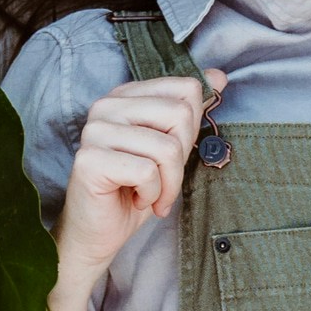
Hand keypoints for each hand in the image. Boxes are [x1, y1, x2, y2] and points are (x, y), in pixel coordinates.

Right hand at [50, 69, 224, 310]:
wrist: (99, 234)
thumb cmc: (133, 192)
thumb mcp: (170, 149)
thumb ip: (190, 112)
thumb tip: (219, 76)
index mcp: (126, 95)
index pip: (185, 89)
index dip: (191, 130)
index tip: (173, 156)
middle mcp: (106, 105)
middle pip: (180, 115)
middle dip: (181, 159)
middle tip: (164, 182)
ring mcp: (95, 130)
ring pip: (166, 148)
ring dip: (168, 184)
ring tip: (151, 195)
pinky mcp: (90, 159)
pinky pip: (147, 171)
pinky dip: (152, 194)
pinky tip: (136, 200)